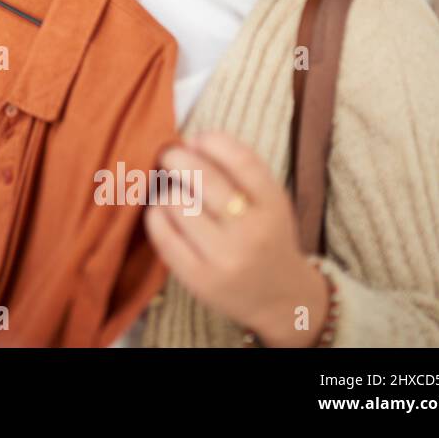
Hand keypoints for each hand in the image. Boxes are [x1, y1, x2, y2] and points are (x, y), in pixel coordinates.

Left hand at [142, 132, 329, 346]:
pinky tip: (162, 213)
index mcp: (274, 206)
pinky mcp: (199, 279)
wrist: (282, 299)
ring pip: (178, 203)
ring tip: (172, 193)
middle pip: (203, 178)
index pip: (241, 160)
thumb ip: (240, 171)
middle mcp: (252, 232)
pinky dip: (156, 215)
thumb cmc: (267, 237)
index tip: (196, 139)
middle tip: (169, 156)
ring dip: (167, 190)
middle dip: (177, 158)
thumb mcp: (270, 201)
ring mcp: (225, 258)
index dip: (212, 141)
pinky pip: (163, 234)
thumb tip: (191, 141)